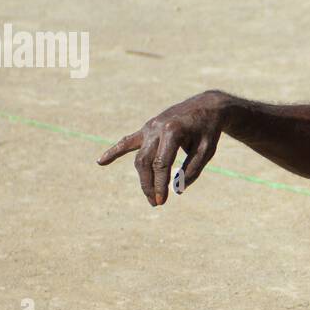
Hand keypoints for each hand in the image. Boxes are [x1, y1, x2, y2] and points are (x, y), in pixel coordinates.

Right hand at [97, 90, 228, 204]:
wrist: (207, 106)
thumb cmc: (208, 130)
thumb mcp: (207, 151)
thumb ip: (192, 170)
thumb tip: (178, 190)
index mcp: (173, 131)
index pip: (161, 164)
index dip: (160, 184)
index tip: (162, 201)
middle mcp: (157, 128)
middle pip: (145, 162)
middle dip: (149, 185)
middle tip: (156, 204)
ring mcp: (149, 127)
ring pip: (139, 156)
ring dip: (143, 178)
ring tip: (150, 196)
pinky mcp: (147, 128)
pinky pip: (128, 141)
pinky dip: (115, 151)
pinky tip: (101, 162)